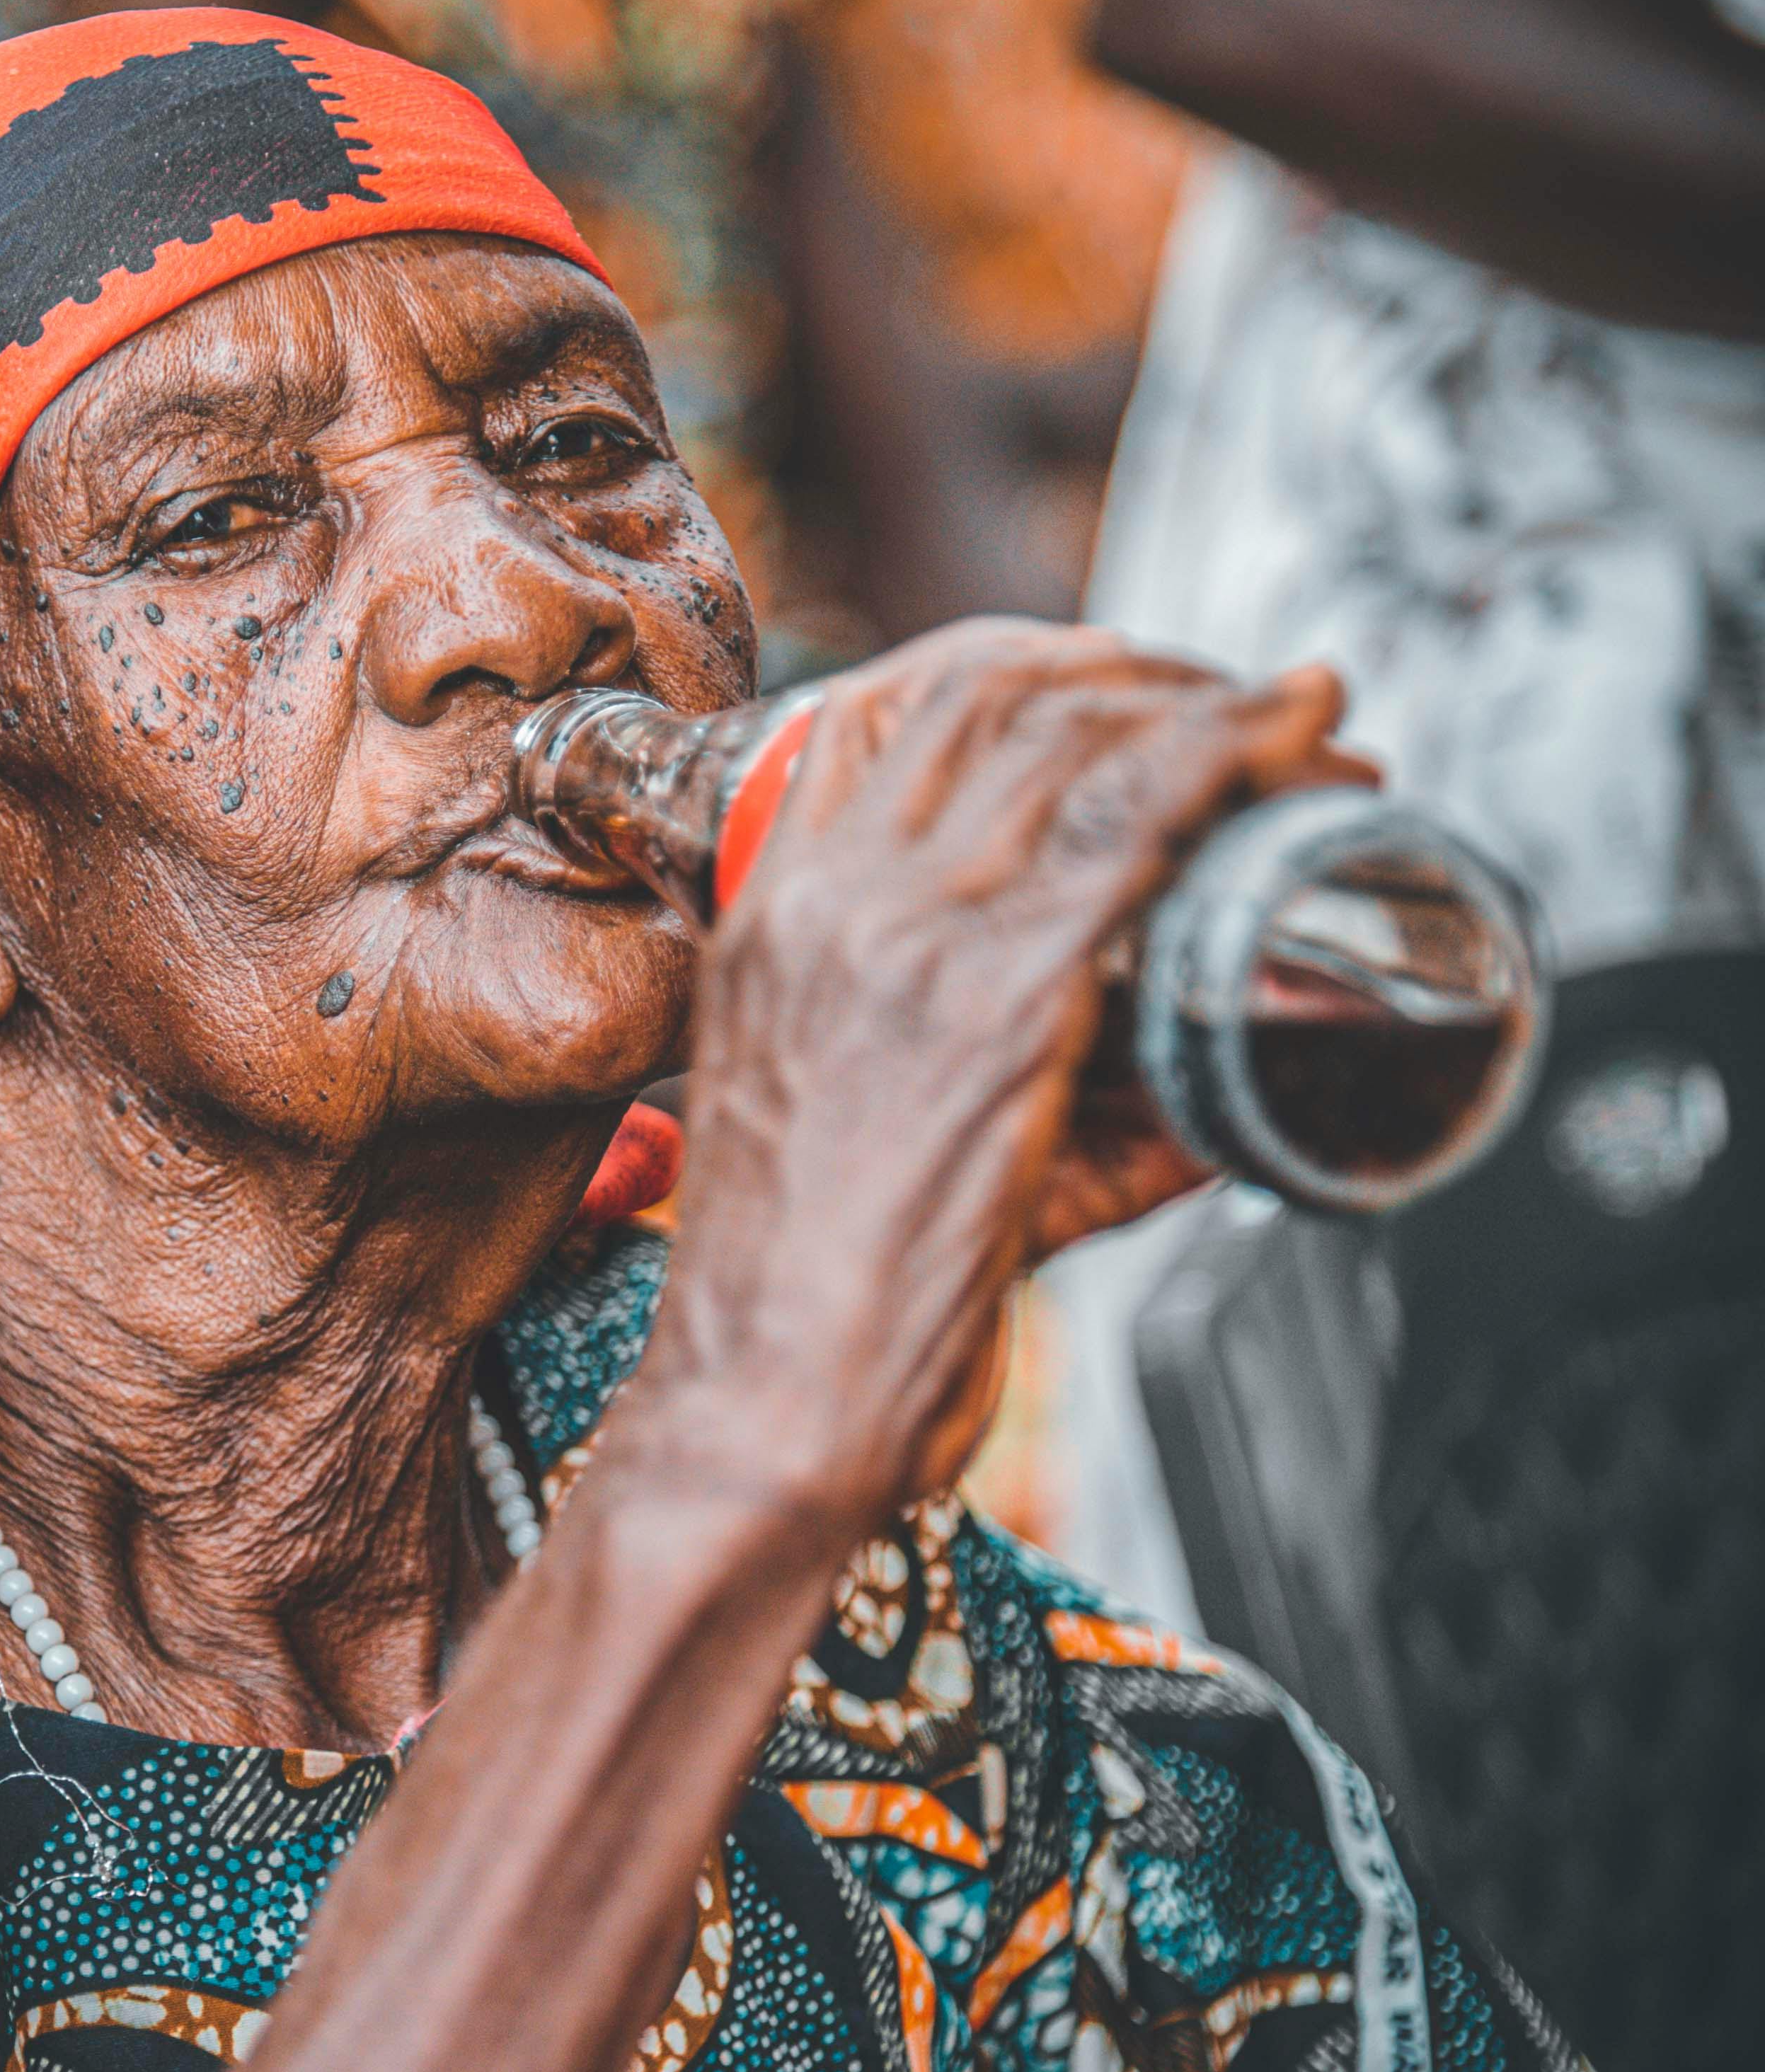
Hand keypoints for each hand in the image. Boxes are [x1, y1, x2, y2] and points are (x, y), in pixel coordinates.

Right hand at [639, 618, 1354, 1539]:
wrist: (764, 1406)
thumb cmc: (813, 1314)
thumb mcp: (882, 1151)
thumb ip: (1029, 1099)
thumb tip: (1209, 1094)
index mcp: (770, 917)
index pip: (889, 711)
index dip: (1025, 665)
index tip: (1125, 685)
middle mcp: (828, 898)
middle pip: (993, 690)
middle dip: (1137, 668)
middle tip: (1243, 704)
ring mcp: (909, 935)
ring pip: (1074, 733)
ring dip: (1213, 702)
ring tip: (1306, 727)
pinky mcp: (999, 995)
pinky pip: (1136, 819)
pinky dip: (1240, 753)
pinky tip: (1308, 734)